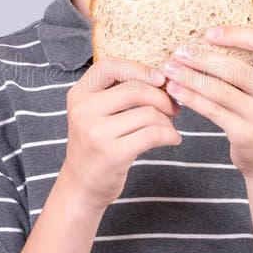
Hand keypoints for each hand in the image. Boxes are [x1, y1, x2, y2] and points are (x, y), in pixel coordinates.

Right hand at [61, 58, 181, 211]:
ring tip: (169, 128)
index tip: (159, 79)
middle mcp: (83, 111)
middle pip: (135, 90)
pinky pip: (152, 134)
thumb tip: (162, 79)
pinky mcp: (112, 153)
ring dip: (167, 120)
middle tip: (174, 107)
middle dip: (162, 97)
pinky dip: (169, 135)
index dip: (138, 68)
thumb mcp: (94, 113)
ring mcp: (96, 132)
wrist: (81, 186)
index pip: (109, 66)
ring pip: (148, 113)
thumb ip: (117, 93)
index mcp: (79, 94)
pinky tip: (172, 139)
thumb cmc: (96, 145)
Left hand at [163, 26, 252, 177]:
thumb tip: (204, 39)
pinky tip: (175, 90)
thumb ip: (248, 64)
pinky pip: (212, 110)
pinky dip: (190, 98)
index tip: (207, 32)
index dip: (236, 34)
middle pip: (235, 68)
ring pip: (219, 90)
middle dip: (202, 58)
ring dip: (190, 77)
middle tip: (178, 51)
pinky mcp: (246, 134)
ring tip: (171, 69)